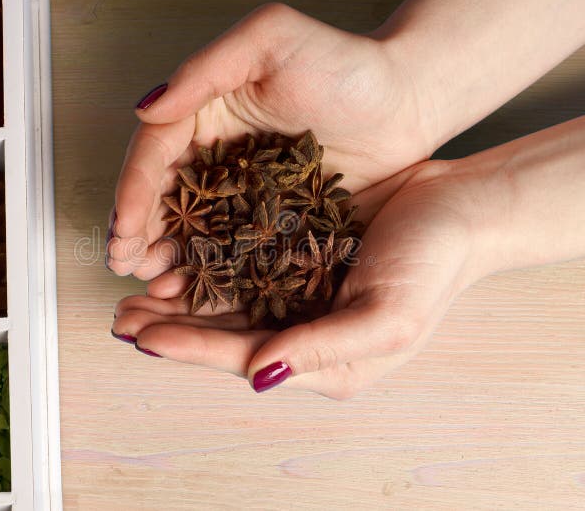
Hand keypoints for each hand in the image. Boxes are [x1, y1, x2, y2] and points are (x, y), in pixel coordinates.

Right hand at [107, 3, 436, 278]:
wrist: (407, 100)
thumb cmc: (345, 62)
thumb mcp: (271, 40)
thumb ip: (206, 69)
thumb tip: (146, 108)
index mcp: (206, 110)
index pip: (156, 153)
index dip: (134, 191)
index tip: (123, 230)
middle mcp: (217, 152)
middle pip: (166, 195)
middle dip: (140, 231)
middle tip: (126, 266)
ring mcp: (243, 188)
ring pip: (194, 224)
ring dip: (167, 254)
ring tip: (152, 283)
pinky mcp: (273, 216)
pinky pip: (234, 244)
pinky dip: (211, 266)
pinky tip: (196, 287)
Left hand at [113, 157, 495, 398]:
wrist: (462, 209)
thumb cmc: (436, 267)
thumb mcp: (386, 320)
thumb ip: (320, 350)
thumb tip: (258, 376)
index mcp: (324, 358)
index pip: (243, 356)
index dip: (190, 348)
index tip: (143, 337)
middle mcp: (306, 329)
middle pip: (225, 333)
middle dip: (173, 326)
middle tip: (122, 316)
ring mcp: (301, 290)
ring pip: (227, 299)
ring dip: (182, 296)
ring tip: (138, 290)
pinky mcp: (300, 253)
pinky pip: (245, 262)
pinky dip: (210, 262)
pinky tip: (181, 255)